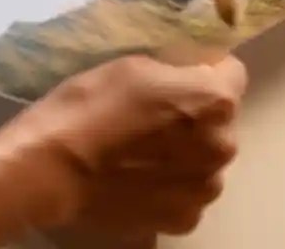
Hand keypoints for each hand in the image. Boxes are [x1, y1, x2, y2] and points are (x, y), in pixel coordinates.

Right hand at [0, 55, 247, 241]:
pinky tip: (135, 178)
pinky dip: (168, 186)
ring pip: (205, 160)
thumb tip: (191, 70)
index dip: (203, 70)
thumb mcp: (136, 63)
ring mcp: (205, 190)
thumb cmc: (91, 105)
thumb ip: (177, 68)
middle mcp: (224, 147)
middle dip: (195, 116)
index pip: (232, 72)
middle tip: (151, 115)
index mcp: (217, 102)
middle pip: (219, 121)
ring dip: (185, 153)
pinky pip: (185, 193)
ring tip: (139, 152)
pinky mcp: (183, 221)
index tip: (175, 75)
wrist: (52, 169)